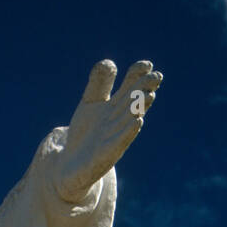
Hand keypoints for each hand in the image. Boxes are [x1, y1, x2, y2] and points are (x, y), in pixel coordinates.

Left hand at [52, 59, 162, 203]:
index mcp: (116, 106)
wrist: (70, 165)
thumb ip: (99, 84)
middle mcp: (119, 121)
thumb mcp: (90, 103)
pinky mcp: (106, 155)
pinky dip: (129, 131)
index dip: (137, 76)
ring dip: (139, 108)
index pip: (130, 88)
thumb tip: (110, 62)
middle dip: (144, 90)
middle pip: (133, 103)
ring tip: (149, 95)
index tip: (147, 64)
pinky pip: (120, 142)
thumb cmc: (85, 132)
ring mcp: (114, 138)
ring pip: (129, 121)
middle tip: (156, 77)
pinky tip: (138, 121)